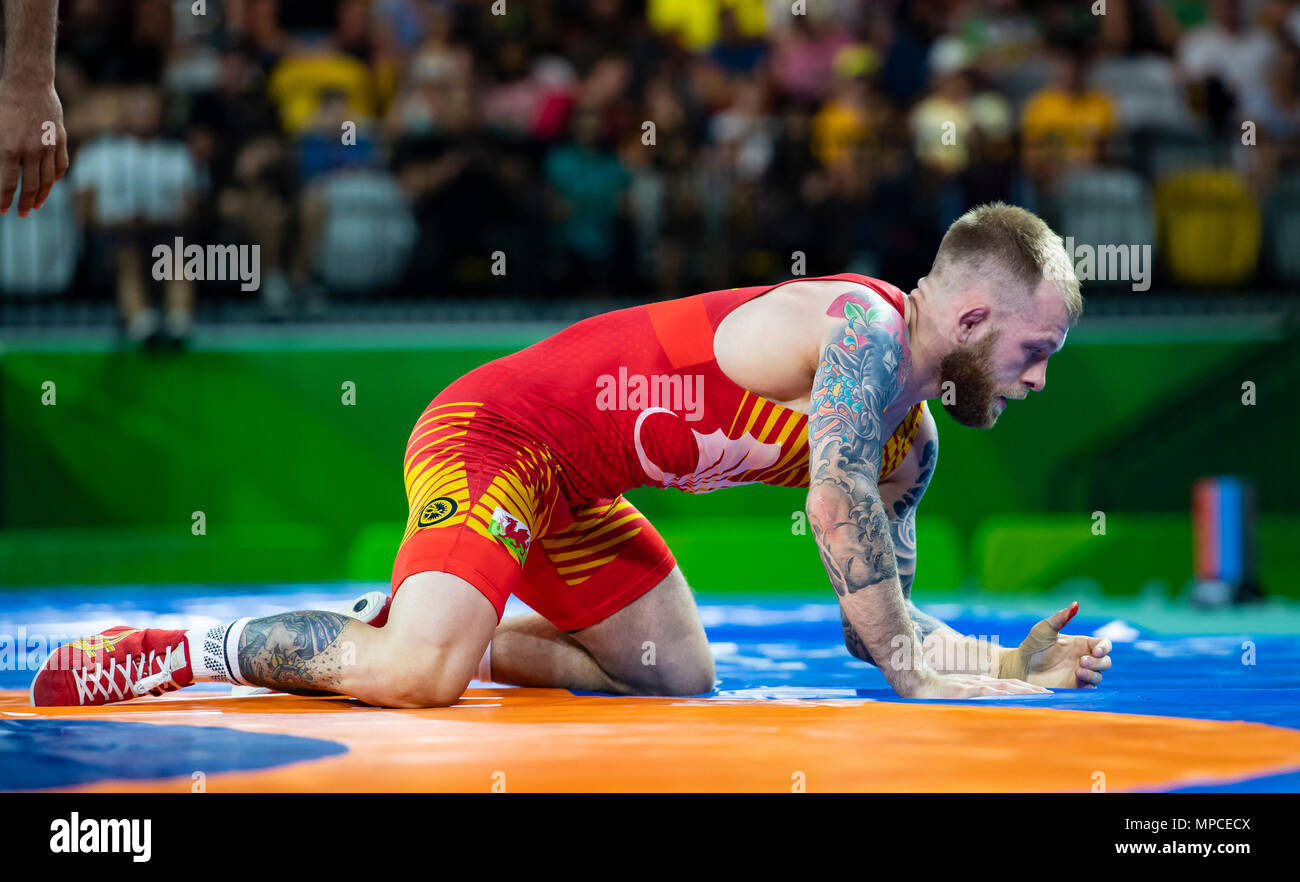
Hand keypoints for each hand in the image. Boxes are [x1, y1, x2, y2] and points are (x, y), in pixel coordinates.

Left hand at [0, 77, 68, 216]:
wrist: (28, 82)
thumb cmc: (3, 101)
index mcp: (9, 149)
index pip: (8, 184)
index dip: (4, 200)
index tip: (3, 212)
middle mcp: (32, 151)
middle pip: (31, 186)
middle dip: (25, 203)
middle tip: (22, 213)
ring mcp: (49, 146)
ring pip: (48, 179)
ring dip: (42, 195)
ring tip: (37, 204)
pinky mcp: (60, 139)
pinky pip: (61, 165)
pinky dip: (56, 177)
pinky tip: (51, 184)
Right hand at [908, 671, 1049, 698]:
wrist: (916, 679)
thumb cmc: (935, 686)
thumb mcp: (958, 690)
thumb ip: (969, 692)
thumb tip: (983, 696)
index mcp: (981, 682)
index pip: (1008, 684)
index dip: (1025, 687)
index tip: (1041, 692)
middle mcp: (980, 682)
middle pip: (1011, 684)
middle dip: (1031, 689)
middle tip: (1050, 693)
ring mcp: (973, 686)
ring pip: (1003, 687)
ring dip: (1022, 691)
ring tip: (1039, 695)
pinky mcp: (964, 691)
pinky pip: (985, 692)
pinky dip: (999, 694)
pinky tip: (1011, 696)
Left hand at [1008, 602, 1112, 688]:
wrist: (1020, 667)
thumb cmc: (1032, 646)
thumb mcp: (1045, 629)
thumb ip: (1061, 618)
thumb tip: (1075, 604)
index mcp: (1080, 644)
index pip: (1104, 644)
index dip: (1105, 647)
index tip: (1097, 651)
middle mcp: (1084, 658)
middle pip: (1106, 661)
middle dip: (1099, 662)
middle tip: (1081, 662)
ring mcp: (1080, 673)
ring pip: (1099, 675)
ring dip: (1093, 674)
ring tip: (1077, 672)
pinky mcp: (1075, 687)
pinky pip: (1091, 689)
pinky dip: (1089, 686)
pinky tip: (1079, 680)